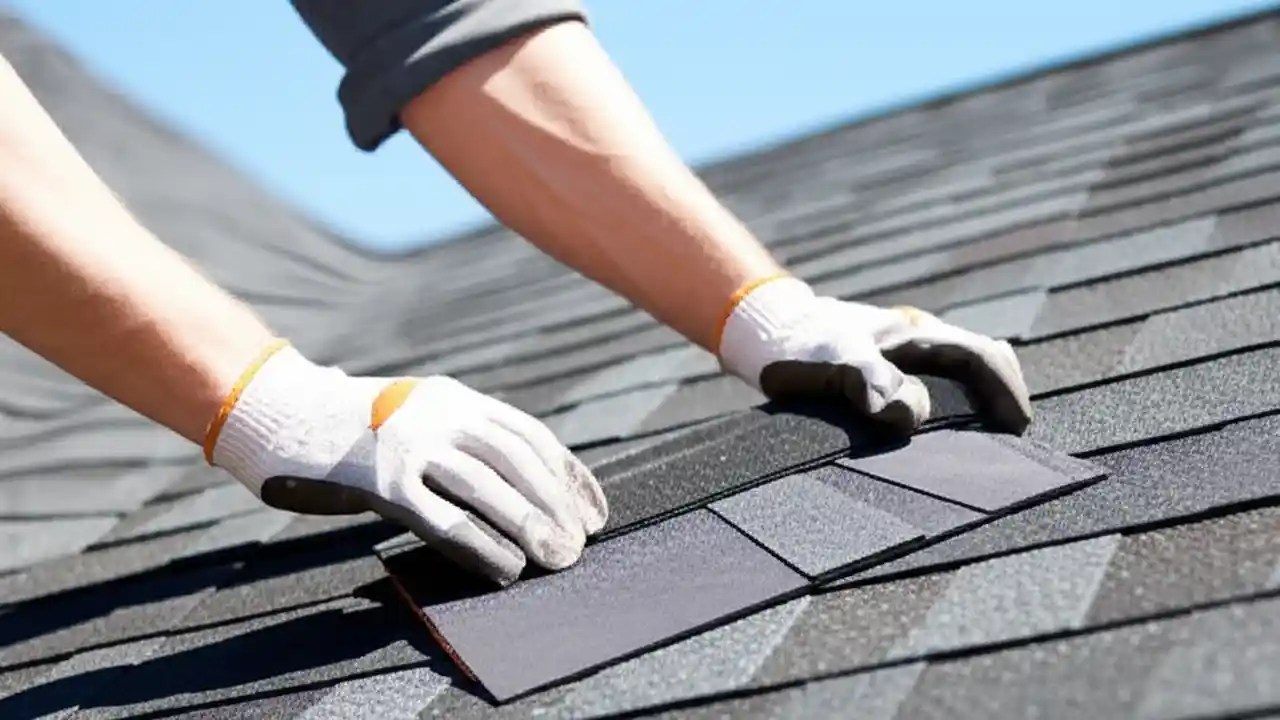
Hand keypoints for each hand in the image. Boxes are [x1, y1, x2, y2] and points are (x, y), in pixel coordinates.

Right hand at [207, 343, 607, 585]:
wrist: (279, 413)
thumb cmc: (354, 428)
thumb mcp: (417, 416)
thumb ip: (463, 440)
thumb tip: (524, 491)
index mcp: (455, 397)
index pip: (529, 435)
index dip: (567, 475)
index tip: (593, 511)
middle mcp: (439, 413)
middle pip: (516, 460)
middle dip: (555, 504)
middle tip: (580, 544)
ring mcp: (409, 444)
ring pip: (486, 488)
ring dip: (528, 526)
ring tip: (556, 559)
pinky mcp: (379, 482)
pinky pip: (443, 519)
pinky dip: (481, 547)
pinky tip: (505, 569)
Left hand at [717, 277, 1031, 434]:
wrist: (764, 332)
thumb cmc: (799, 347)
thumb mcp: (832, 362)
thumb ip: (869, 382)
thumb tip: (907, 414)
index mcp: (915, 333)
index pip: (980, 357)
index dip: (1005, 391)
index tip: (1018, 428)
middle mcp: (917, 338)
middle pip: (977, 363)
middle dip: (1000, 396)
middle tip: (1010, 439)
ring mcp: (902, 350)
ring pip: (956, 371)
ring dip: (975, 401)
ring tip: (982, 442)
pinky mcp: (884, 367)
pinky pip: (931, 382)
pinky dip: (947, 404)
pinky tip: (937, 434)